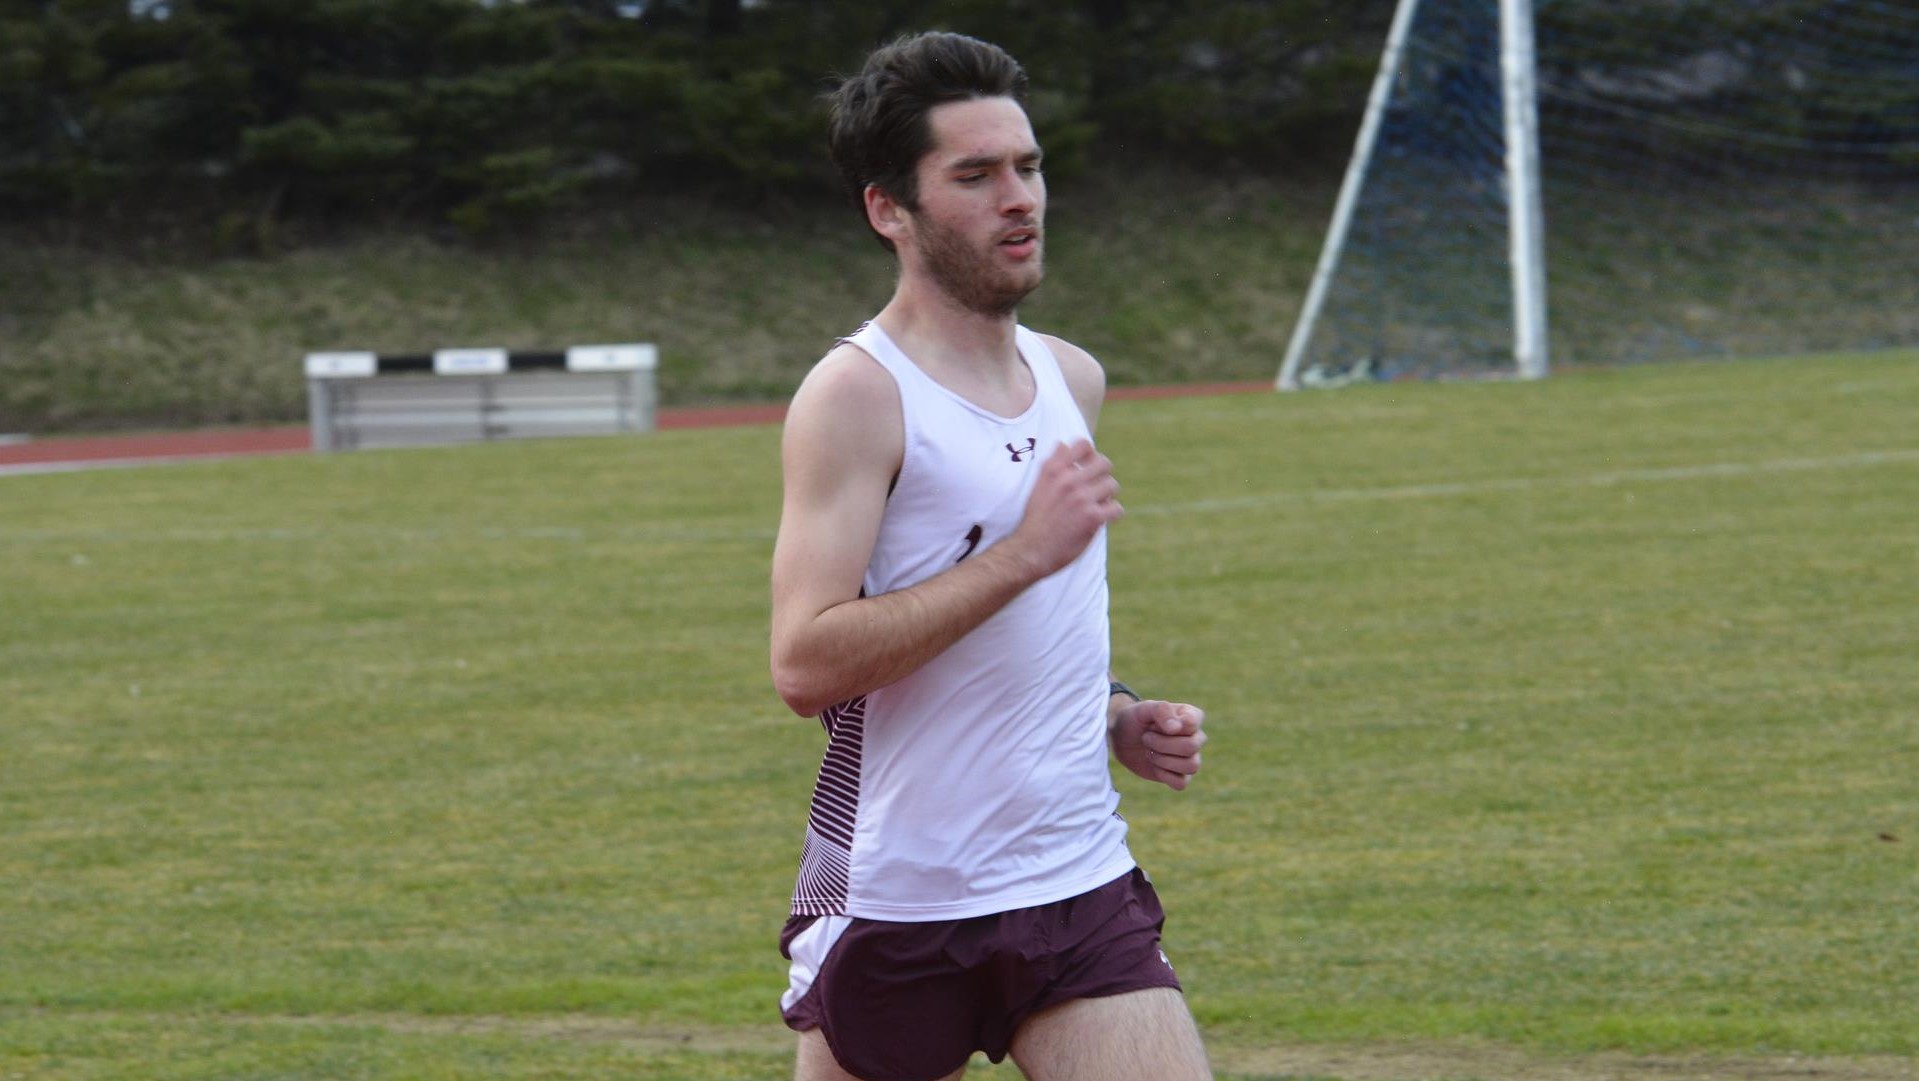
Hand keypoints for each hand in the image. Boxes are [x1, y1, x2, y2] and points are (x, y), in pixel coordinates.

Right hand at [1006, 440, 1123, 578]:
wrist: (1030, 550)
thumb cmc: (1036, 518)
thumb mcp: (1038, 485)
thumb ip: (1053, 464)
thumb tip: (1063, 443)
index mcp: (1054, 470)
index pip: (1084, 445)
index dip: (1091, 454)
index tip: (1088, 466)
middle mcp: (1068, 480)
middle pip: (1104, 463)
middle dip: (1103, 476)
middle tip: (1096, 489)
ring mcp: (1081, 498)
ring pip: (1112, 485)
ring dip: (1107, 496)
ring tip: (1096, 506)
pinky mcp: (1092, 517)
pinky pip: (1116, 508)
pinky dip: (1111, 514)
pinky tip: (1100, 519)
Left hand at [1111, 699, 1205, 790]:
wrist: (1121, 738)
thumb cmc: (1135, 719)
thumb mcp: (1143, 708)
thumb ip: (1161, 710)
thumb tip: (1176, 728)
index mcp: (1191, 716)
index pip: (1192, 724)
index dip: (1169, 727)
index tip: (1153, 725)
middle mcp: (1196, 737)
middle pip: (1191, 747)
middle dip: (1161, 744)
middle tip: (1146, 738)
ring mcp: (1190, 758)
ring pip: (1191, 766)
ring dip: (1163, 760)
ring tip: (1149, 751)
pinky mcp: (1180, 776)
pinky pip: (1181, 783)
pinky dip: (1164, 776)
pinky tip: (1154, 765)